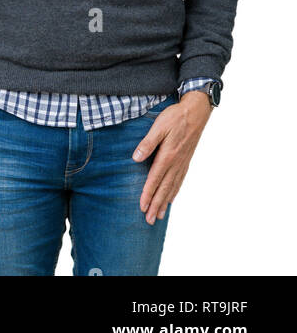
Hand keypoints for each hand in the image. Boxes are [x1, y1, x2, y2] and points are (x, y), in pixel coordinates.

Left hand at [133, 92, 211, 224]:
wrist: (196, 111)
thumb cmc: (175, 117)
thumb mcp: (158, 126)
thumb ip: (148, 143)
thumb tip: (135, 158)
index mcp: (168, 155)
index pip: (155, 179)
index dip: (148, 194)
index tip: (142, 207)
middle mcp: (176, 162)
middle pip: (164, 188)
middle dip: (156, 205)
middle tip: (149, 220)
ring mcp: (183, 163)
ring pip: (173, 187)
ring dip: (165, 202)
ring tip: (158, 216)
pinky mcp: (186, 160)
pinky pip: (180, 180)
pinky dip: (174, 192)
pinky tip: (171, 199)